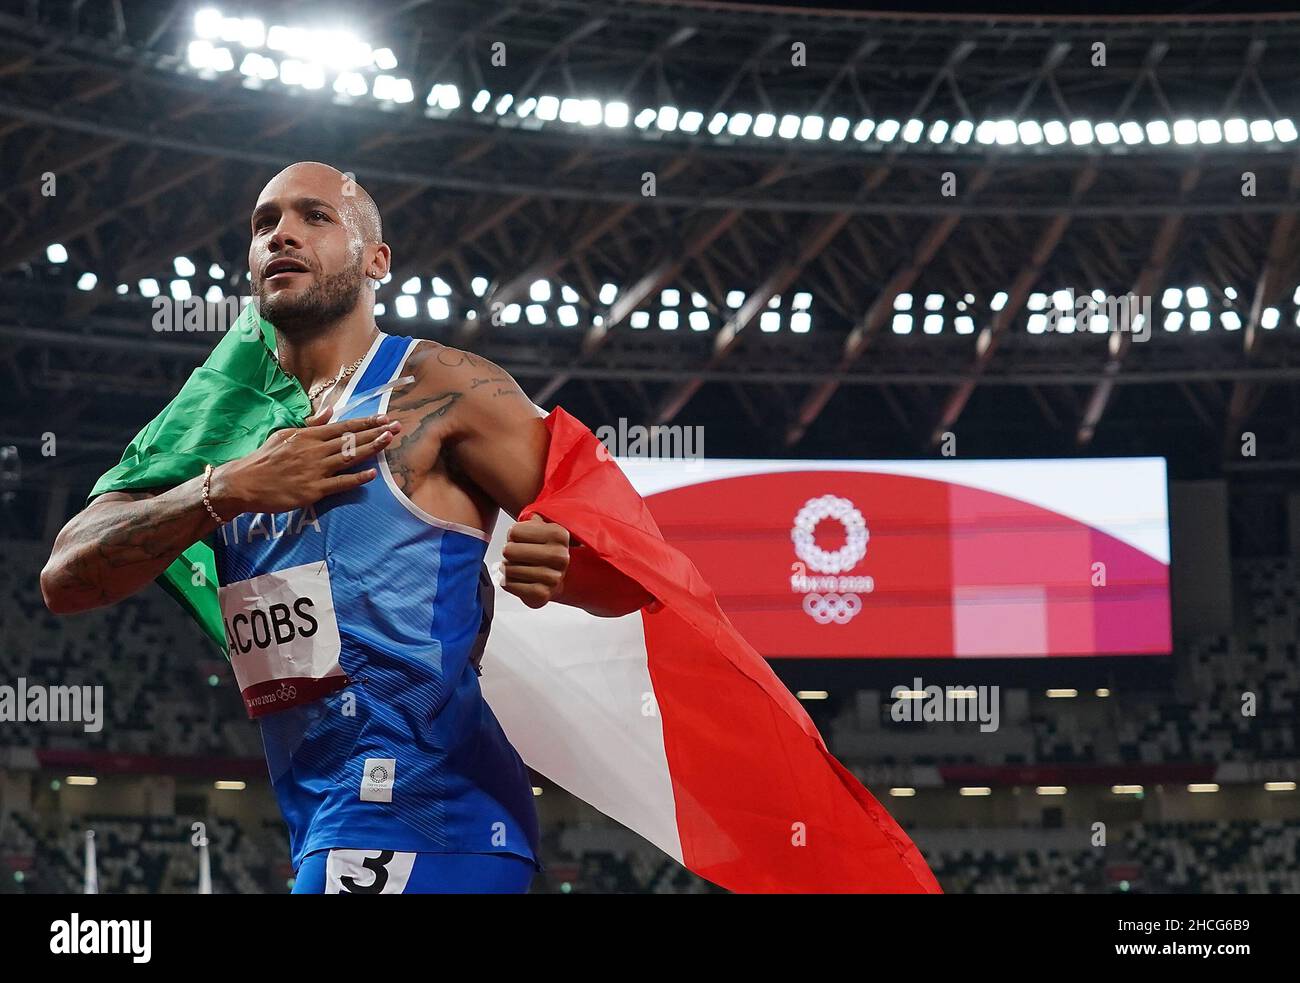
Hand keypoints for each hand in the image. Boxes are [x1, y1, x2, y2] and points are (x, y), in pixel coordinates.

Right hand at [210, 409, 401, 515]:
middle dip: (376, 432)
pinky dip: (357, 478)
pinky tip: (372, 474)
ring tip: (390, 442)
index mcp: (308, 436)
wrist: (244, 483)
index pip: (342, 427)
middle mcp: (314, 450)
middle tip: (397, 427)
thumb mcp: (285, 434)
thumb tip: (330, 411)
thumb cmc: (264, 459)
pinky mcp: (313, 490)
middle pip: (351, 440)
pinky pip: (339, 483)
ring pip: (349, 457)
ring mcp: (315, 470)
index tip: (384, 418)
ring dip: (372, 448)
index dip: (365, 422)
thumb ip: (310, 424)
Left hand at [501, 514, 570, 608]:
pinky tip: (517, 579)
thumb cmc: (542, 550)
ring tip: (519, 567)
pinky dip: (508, 582)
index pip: (513, 532)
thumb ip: (532, 518)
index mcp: (559, 534)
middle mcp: (560, 556)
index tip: (523, 540)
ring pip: (508, 569)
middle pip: (509, 550)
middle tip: (517, 555)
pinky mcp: (543, 594)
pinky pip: (510, 585)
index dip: (512, 536)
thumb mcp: (541, 528)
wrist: (554, 578)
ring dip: (508, 569)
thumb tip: (530, 516)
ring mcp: (553, 577)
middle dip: (508, 553)